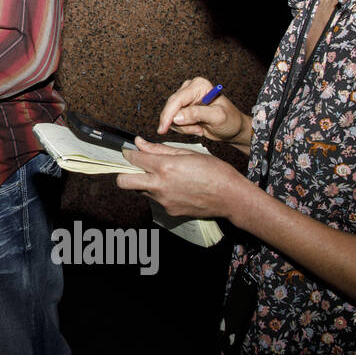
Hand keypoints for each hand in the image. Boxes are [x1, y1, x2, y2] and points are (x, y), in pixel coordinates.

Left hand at [115, 136, 249, 221]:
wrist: (231, 197)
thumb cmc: (215, 172)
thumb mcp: (188, 153)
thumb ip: (159, 149)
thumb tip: (139, 142)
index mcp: (165, 167)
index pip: (133, 159)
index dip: (128, 154)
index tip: (129, 152)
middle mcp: (160, 186)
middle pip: (123, 181)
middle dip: (123, 173)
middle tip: (134, 167)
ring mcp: (164, 201)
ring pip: (140, 191)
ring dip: (144, 182)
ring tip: (163, 176)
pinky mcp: (170, 211)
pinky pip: (156, 200)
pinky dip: (159, 193)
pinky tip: (175, 188)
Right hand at [157, 77, 251, 146]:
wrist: (233, 129)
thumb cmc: (231, 120)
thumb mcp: (217, 117)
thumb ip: (197, 114)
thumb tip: (177, 116)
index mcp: (199, 85)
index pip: (177, 99)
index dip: (168, 114)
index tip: (164, 127)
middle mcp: (190, 90)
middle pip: (171, 108)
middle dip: (182, 123)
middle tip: (197, 130)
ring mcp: (185, 100)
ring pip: (171, 116)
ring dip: (184, 127)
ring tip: (200, 128)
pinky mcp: (183, 110)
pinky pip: (174, 122)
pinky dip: (184, 129)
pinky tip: (197, 128)